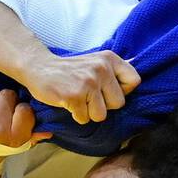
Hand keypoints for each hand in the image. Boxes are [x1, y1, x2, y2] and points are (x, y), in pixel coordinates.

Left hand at [0, 82, 52, 150]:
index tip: (19, 113)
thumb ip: (37, 134)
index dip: (23, 107)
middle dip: (8, 98)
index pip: (25, 108)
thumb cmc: (5, 143)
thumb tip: (48, 131)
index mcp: (14, 135)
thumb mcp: (24, 142)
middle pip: (7, 94)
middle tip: (5, 107)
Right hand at [19, 51, 139, 124]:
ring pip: (101, 115)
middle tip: (88, 95)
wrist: (39, 67)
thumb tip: (138, 73)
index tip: (106, 89)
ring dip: (89, 112)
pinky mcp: (74, 96)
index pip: (134, 82)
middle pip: (119, 103)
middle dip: (103, 105)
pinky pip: (84, 119)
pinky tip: (68, 102)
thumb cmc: (70, 70)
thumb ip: (115, 69)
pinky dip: (76, 115)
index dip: (122, 91)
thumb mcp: (95, 61)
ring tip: (78, 99)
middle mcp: (101, 68)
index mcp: (109, 58)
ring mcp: (88, 82)